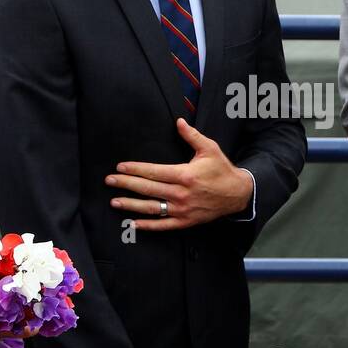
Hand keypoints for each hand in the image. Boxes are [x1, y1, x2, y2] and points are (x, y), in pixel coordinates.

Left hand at [106, 118, 252, 230]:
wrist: (238, 194)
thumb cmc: (222, 170)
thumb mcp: (209, 149)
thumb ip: (192, 136)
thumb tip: (179, 122)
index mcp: (185, 175)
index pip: (153, 172)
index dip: (135, 169)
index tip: (120, 167)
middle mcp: (181, 194)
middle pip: (148, 189)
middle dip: (126, 184)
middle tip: (110, 181)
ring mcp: (183, 209)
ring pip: (152, 208)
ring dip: (131, 205)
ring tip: (115, 201)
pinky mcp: (186, 221)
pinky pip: (163, 225)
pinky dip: (147, 226)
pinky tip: (133, 223)